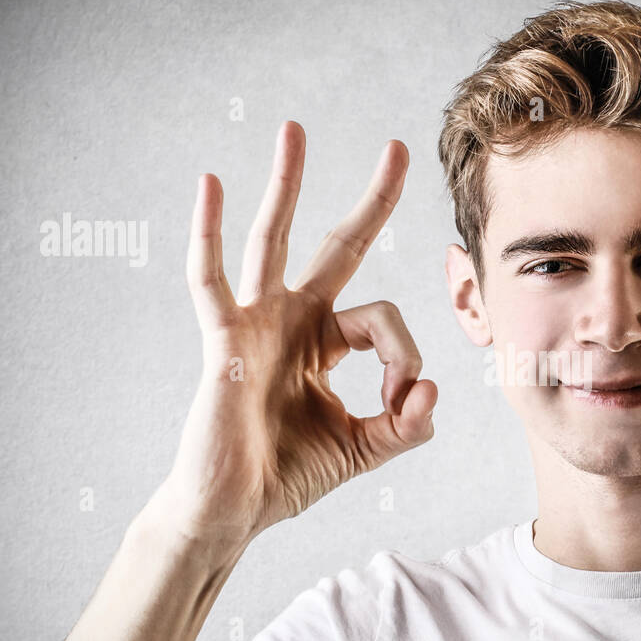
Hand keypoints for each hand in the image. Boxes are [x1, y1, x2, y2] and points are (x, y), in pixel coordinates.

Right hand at [156, 121, 436, 545]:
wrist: (232, 511)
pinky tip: (211, 184)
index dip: (405, 356)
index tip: (402, 401)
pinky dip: (209, 232)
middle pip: (338, 246)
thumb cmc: (287, 476)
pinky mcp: (221, 340)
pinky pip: (210, 279)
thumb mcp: (364, 449)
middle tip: (399, 148)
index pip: (384, 320)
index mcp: (325, 341)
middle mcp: (292, 321)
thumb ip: (406, 424)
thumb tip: (431, 387)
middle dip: (371, 200)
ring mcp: (254, 324)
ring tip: (295, 129)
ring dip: (286, 184)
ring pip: (274, 240)